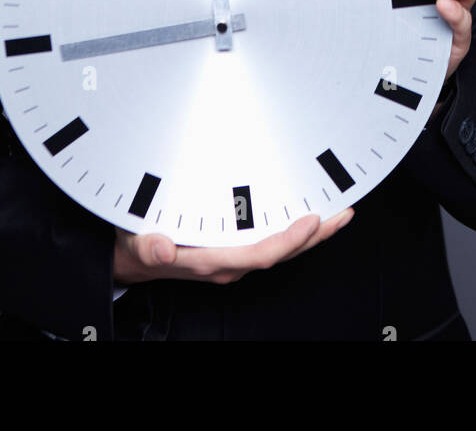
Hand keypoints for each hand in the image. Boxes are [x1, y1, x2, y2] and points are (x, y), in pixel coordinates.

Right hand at [113, 209, 353, 285]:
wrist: (131, 259)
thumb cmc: (137, 247)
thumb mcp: (137, 243)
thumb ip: (150, 247)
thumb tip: (164, 248)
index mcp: (211, 261)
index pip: (259, 255)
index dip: (288, 240)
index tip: (312, 220)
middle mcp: (229, 263)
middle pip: (280, 253)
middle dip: (315, 237)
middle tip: (344, 213)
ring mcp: (233, 257)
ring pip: (280, 248)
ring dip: (311, 233)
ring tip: (338, 212)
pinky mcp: (232, 248)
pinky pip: (270, 241)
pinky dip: (293, 229)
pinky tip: (308, 215)